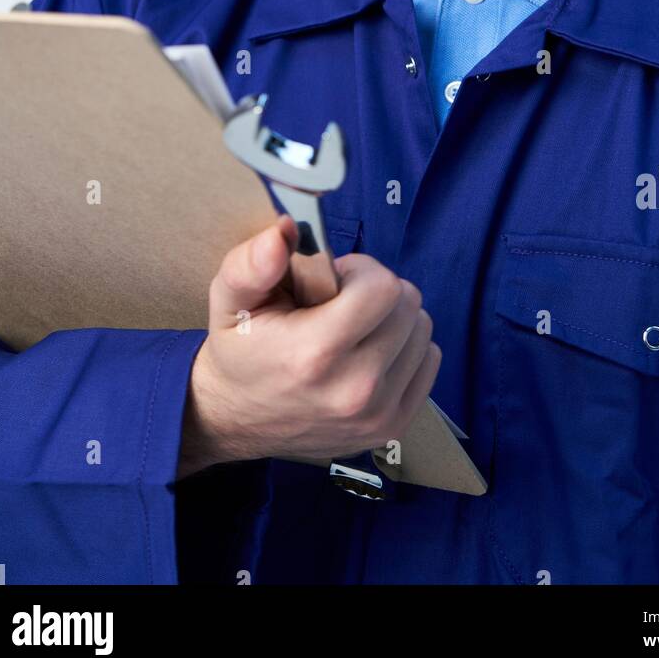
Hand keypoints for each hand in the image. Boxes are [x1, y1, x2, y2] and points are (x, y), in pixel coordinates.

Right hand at [177, 216, 440, 478]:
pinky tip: (369, 352)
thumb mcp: (229, 299)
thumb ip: (252, 262)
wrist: (236, 420)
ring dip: (393, 319)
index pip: (383, 288)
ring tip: (354, 330)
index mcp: (315, 353)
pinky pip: (429, 360)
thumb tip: (284, 230)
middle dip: (377, 292)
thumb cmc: (240, 349)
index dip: (361, 271)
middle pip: (408, 305)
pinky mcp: (393, 428)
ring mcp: (378, 414)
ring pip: (422, 330)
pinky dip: (406, 348)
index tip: (335, 281)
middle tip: (341, 305)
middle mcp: (354, 389)